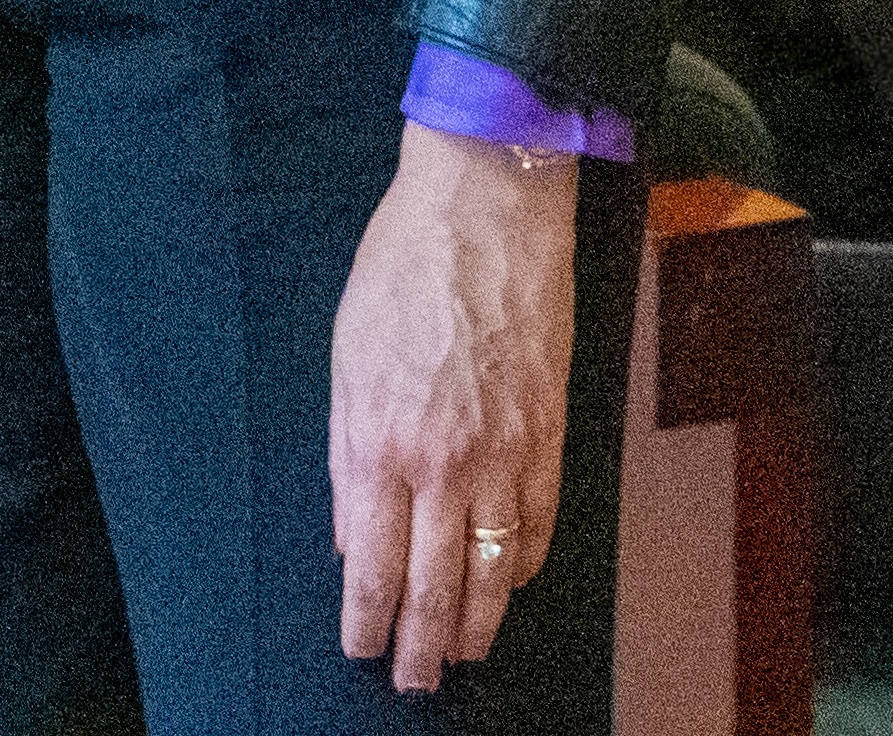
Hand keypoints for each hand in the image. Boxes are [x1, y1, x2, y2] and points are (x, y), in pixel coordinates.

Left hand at [330, 126, 579, 691]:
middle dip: (420, 647)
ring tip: (460, 654)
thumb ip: (345, 456)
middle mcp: (442, 462)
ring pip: (492, 570)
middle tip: (413, 682)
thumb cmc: (401, 270)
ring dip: (475, 624)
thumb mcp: (344, 360)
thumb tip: (349, 534)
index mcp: (378, 441)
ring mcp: (504, 453)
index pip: (370, 565)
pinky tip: (508, 585)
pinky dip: (524, 567)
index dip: (366, 620)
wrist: (484, 210)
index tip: (360, 648)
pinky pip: (540, 524)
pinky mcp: (548, 434)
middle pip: (432, 585)